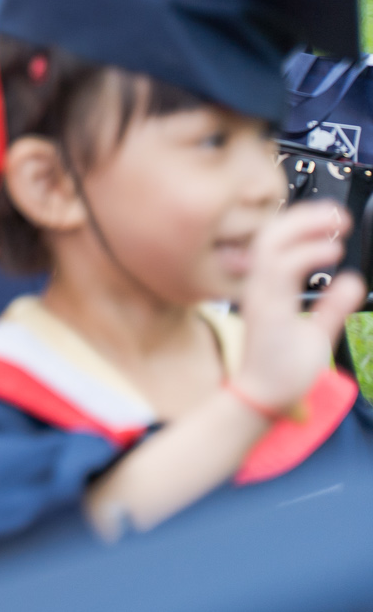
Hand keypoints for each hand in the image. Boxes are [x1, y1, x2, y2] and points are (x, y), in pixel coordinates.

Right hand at [230, 201, 361, 415]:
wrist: (266, 397)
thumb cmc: (283, 368)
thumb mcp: (317, 331)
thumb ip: (333, 306)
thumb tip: (353, 281)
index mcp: (267, 289)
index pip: (276, 243)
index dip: (302, 224)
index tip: (333, 219)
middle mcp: (259, 287)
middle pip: (270, 235)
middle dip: (304, 217)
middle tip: (338, 214)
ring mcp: (259, 296)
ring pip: (270, 245)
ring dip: (304, 228)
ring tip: (336, 225)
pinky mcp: (266, 309)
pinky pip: (279, 270)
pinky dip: (304, 253)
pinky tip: (330, 251)